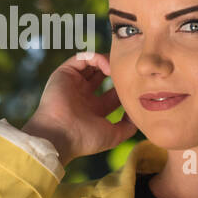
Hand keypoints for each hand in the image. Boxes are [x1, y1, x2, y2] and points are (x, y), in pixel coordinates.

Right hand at [21, 51, 137, 165]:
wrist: (60, 135)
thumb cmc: (85, 139)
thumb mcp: (113, 136)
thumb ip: (128, 126)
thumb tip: (138, 113)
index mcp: (93, 110)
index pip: (112, 93)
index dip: (124, 88)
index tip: (136, 86)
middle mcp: (83, 95)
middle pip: (102, 76)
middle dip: (115, 71)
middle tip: (128, 71)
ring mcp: (73, 84)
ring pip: (92, 64)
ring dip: (107, 62)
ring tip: (118, 67)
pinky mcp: (64, 73)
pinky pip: (82, 58)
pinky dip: (96, 58)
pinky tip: (107, 67)